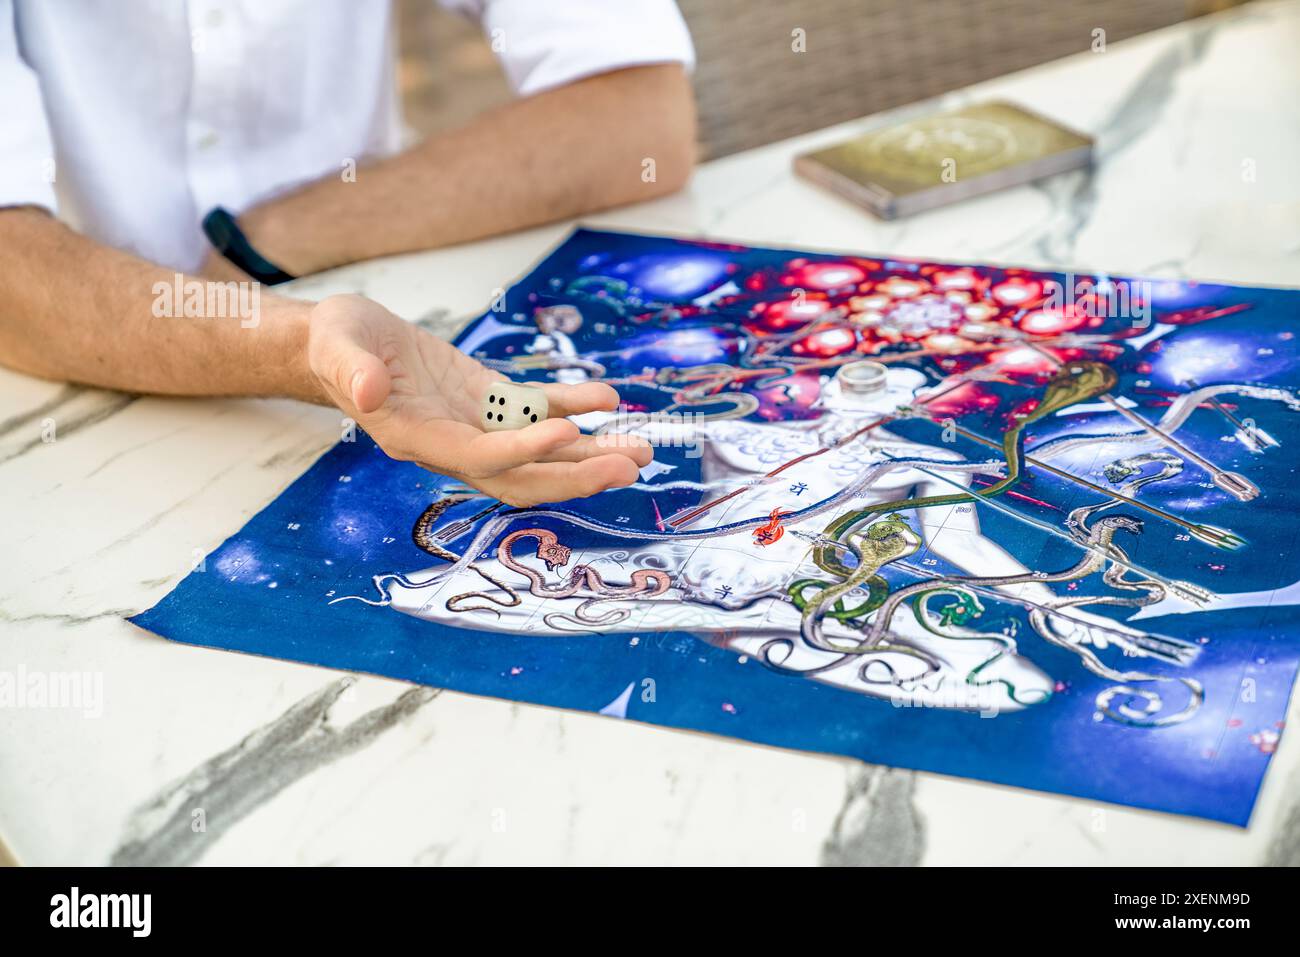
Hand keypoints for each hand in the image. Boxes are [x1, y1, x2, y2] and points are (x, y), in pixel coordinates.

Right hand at [306, 294, 649, 505]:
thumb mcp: (337, 344)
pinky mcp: (490, 403)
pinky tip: (610, 400)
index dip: (522, 450)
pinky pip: (538, 411)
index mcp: (415, 437)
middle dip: (575, 475)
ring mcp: (476, 427)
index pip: (476, 456)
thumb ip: (352, 369)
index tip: (565, 433)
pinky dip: (575, 407)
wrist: (348, 342)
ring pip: (540, 454)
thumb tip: (367, 392)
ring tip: (642, 451)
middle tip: (630, 466)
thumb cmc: (338, 343)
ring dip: (590, 455)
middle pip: (521, 475)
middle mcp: (452, 444)